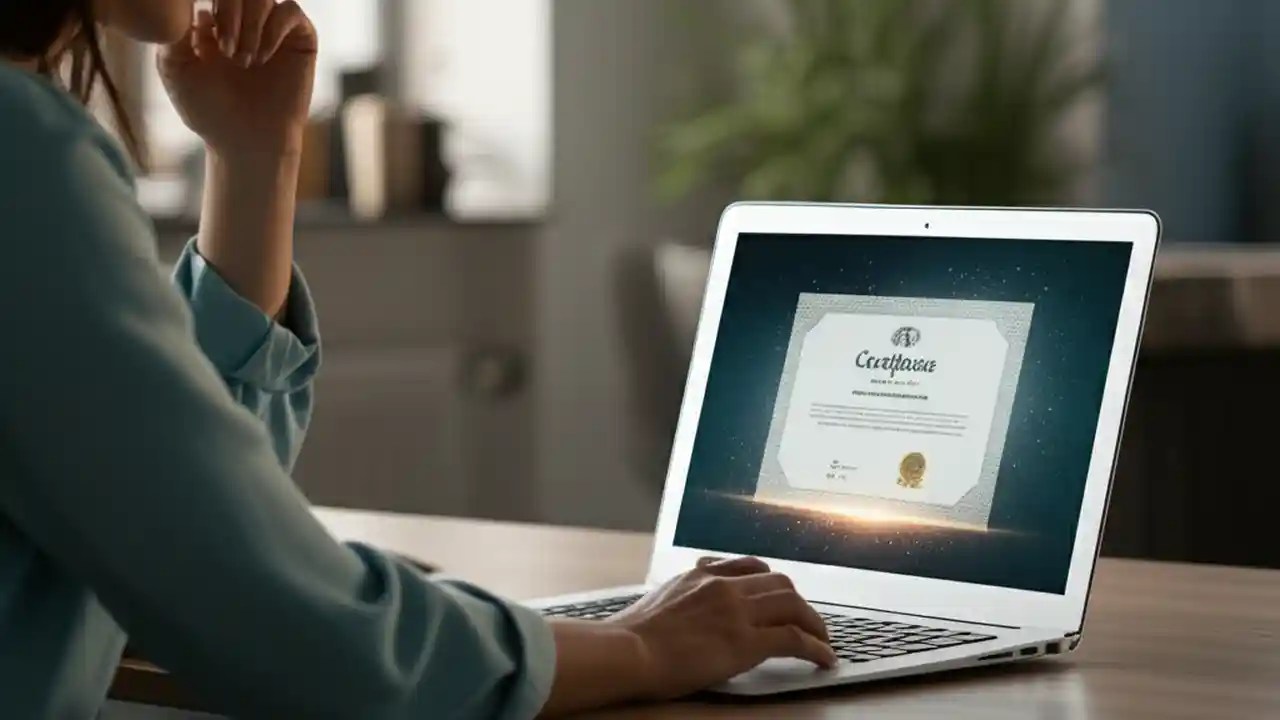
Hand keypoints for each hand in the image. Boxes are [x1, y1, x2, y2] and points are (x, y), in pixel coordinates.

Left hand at [158, 0, 317, 156]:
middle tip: (225, 51)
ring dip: (250, 25)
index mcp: (212, 21)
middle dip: (228, 13)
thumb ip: (173, 30)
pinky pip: (288, 10)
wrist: (247, 141)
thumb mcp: (175, 67)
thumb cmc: (209, 110)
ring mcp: (273, 28)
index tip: (203, 30)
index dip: (209, 3)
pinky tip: (262, 58)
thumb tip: (192, 3)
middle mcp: (244, 20)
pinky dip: (273, 30)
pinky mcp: (299, 38)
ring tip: (243, 61)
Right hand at [610, 557, 834, 699]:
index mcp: (700, 577)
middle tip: (807, 621)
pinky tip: (824, 659)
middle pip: (778, 583)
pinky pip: (793, 638)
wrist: (627, 651)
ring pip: (792, 604)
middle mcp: (723, 586)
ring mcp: (736, 612)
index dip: (770, 581)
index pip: (747, 566)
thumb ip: (680, 596)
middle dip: (798, 603)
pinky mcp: (745, 642)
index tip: (776, 594)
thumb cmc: (630, 637)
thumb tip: (684, 608)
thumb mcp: (657, 601)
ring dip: (813, 623)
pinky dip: (815, 647)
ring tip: (823, 640)